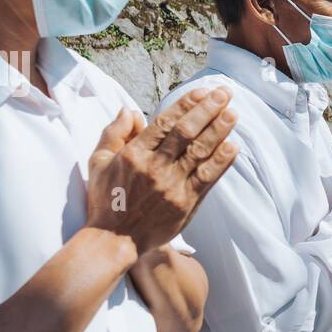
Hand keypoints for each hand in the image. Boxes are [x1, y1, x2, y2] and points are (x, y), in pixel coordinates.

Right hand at [86, 87, 237, 254]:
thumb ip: (114, 133)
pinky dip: (221, 161)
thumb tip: (129, 110)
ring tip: (233, 114)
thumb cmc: (106, 199)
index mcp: (134, 154)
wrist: (115, 240)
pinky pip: (207, 178)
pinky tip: (233, 146)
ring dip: (220, 130)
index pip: (165, 122)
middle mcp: (155, 167)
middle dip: (208, 109)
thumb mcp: (99, 162)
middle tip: (225, 94)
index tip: (202, 92)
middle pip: (187, 132)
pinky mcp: (185, 203)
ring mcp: (172, 186)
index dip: (186, 104)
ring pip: (200, 152)